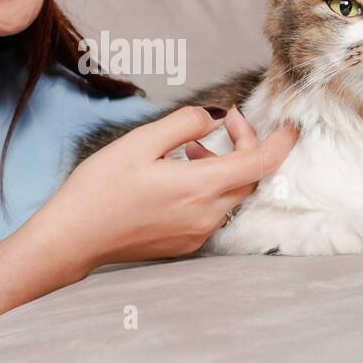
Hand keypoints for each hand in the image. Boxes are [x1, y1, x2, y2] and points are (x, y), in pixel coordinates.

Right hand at [45, 105, 299, 273]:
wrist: (72, 238)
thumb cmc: (100, 188)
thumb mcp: (140, 142)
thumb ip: (185, 124)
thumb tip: (214, 118)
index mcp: (201, 187)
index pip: (261, 164)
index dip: (282, 142)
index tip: (291, 125)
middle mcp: (207, 215)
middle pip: (249, 178)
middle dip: (246, 146)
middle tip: (225, 121)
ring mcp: (196, 233)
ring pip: (231, 194)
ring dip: (225, 166)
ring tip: (193, 147)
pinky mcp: (184, 244)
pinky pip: (213, 211)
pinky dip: (210, 187)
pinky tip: (181, 173)